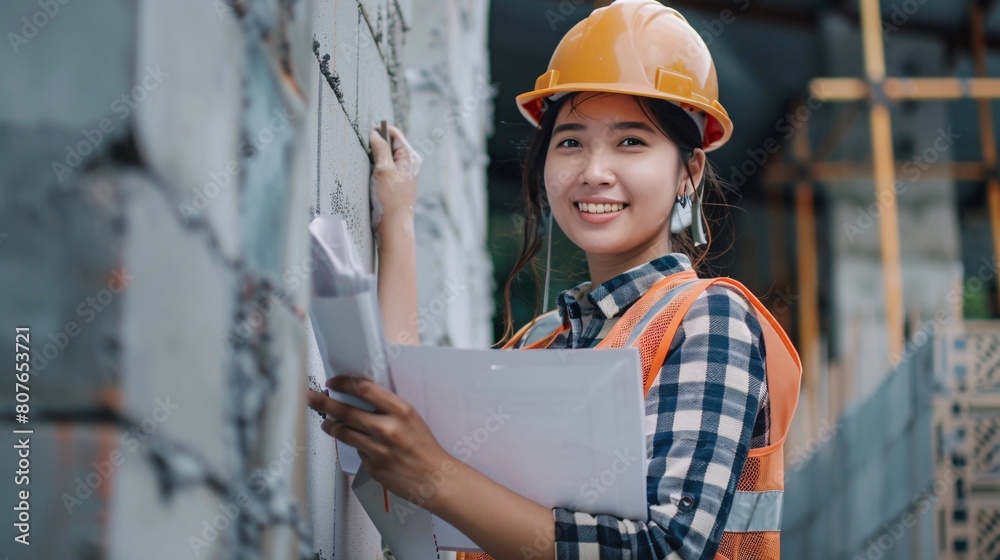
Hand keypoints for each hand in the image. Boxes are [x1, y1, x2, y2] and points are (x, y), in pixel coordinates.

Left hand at [306, 376, 455, 504]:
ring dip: (330, 426)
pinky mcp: (373, 467)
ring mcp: (379, 449)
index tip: (333, 382)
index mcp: (401, 411)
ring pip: (344, 433)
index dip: (345, 383)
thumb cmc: (424, 447)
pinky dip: (355, 447)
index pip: (365, 389)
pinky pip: (356, 452)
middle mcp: (388, 428)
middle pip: (346, 411)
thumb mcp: (411, 418)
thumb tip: (357, 399)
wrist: (435, 477)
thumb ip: (386, 408)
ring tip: (326, 423)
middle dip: (324, 402)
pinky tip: (361, 445)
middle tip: (310, 397)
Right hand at [370, 125, 419, 227]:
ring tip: (367, 159)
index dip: (382, 130)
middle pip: (391, 144)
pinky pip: (385, 166)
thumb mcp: (384, 170)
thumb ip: (380, 149)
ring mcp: (402, 172)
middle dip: (378, 143)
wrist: (393, 223)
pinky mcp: (394, 181)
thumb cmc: (391, 198)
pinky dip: (376, 164)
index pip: (396, 134)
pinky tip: (370, 170)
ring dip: (376, 154)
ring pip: (386, 155)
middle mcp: (408, 163)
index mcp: (410, 158)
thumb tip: (375, 133)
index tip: (368, 132)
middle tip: (365, 147)